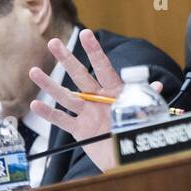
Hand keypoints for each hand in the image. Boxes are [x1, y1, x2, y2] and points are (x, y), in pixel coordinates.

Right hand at [27, 29, 162, 172]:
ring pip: (66, 96)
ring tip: (34, 71)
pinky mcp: (79, 131)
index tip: (86, 34)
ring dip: (49, 85)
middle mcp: (98, 99)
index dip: (95, 51)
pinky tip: (35, 105)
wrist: (129, 156)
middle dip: (67, 59)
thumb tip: (157, 85)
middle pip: (80, 76)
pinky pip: (62, 120)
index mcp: (115, 91)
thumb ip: (145, 99)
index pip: (104, 68)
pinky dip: (48, 114)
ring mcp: (87, 114)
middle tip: (53, 42)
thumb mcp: (145, 113)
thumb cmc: (138, 131)